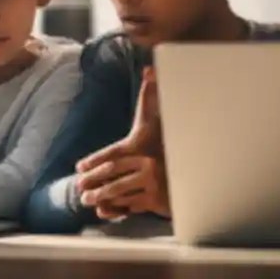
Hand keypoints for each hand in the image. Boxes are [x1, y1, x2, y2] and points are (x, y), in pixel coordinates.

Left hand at [74, 68, 168, 219]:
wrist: (199, 167)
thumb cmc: (175, 140)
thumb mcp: (161, 118)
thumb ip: (152, 95)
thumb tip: (149, 68)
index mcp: (142, 144)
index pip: (112, 152)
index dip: (94, 160)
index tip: (80, 166)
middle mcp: (146, 164)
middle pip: (112, 174)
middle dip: (94, 181)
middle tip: (80, 186)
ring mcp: (152, 184)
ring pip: (120, 191)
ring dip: (102, 197)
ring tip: (88, 200)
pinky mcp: (158, 200)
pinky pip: (132, 206)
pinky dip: (118, 208)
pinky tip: (106, 210)